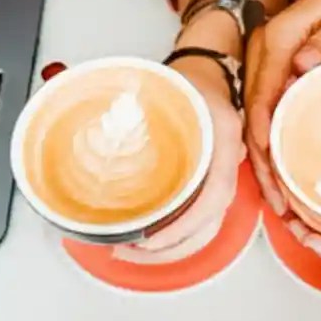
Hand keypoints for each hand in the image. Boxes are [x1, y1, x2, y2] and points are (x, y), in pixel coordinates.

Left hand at [134, 56, 244, 257]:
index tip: (152, 239)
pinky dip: (178, 234)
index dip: (185, 225)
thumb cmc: (189, 77)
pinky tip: (153, 238)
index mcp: (222, 136)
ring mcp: (222, 172)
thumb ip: (134, 108)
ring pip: (206, 224)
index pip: (215, 194)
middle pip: (210, 220)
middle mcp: (228, 159)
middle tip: (131, 249)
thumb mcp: (164, 86)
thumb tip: (93, 131)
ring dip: (173, 245)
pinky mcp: (210, 179)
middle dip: (171, 246)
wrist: (208, 70)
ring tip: (135, 250)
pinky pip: (202, 216)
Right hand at [245, 0, 320, 212]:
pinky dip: (272, 154)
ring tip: (281, 205)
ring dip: (264, 166)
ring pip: (254, 126)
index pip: (260, 93)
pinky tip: (282, 183)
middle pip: (251, 117)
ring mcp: (263, 72)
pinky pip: (266, 122)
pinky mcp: (272, 84)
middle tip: (279, 202)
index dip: (262, 131)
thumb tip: (302, 64)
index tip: (270, 163)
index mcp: (274, 41)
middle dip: (261, 162)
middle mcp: (260, 57)